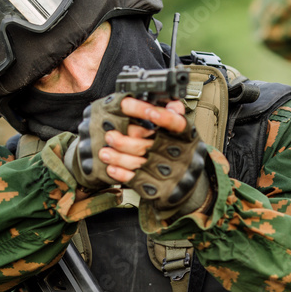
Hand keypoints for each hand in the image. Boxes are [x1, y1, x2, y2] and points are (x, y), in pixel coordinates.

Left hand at [104, 98, 211, 216]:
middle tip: (109, 135)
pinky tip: (111, 168)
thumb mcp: (182, 131)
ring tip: (104, 151)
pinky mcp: (159, 188)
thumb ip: (175, 114)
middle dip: (124, 141)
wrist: (186, 183)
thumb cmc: (179, 150)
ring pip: (138, 163)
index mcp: (186, 136)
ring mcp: (169, 172)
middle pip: (148, 146)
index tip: (146, 111)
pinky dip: (122, 174)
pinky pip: (137, 180)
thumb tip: (172, 103)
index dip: (162, 117)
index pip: (176, 123)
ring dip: (118, 157)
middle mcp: (180, 154)